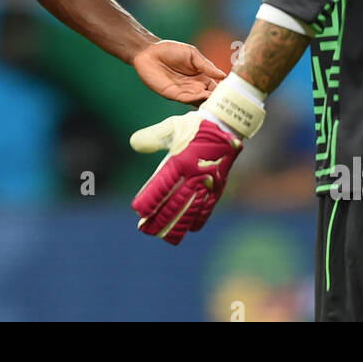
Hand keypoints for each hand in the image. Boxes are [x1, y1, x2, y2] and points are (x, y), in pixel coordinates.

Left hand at [130, 112, 241, 244]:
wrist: (229, 125)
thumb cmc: (196, 126)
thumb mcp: (172, 126)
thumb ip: (153, 137)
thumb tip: (133, 143)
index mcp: (182, 161)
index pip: (162, 186)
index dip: (150, 201)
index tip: (138, 211)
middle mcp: (195, 176)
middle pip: (174, 204)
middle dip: (159, 220)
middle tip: (145, 230)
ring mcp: (208, 183)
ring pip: (191, 211)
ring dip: (177, 225)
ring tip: (164, 236)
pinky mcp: (218, 187)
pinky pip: (208, 208)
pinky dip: (199, 219)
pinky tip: (191, 228)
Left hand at [131, 39, 225, 103]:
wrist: (149, 52)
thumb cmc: (170, 50)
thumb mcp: (192, 54)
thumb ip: (206, 66)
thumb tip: (224, 75)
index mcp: (201, 76)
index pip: (215, 87)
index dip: (223, 90)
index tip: (234, 93)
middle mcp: (194, 86)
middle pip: (209, 97)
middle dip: (218, 100)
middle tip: (229, 102)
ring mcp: (184, 92)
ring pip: (199, 101)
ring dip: (208, 101)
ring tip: (218, 102)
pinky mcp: (173, 94)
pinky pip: (187, 99)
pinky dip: (196, 99)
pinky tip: (203, 96)